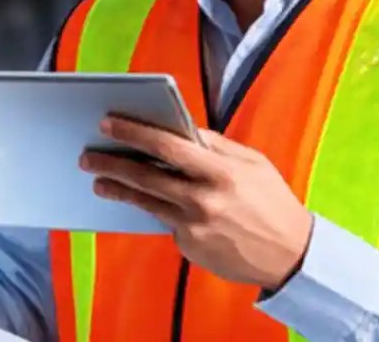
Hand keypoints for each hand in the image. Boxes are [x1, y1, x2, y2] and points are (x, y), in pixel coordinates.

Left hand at [80, 117, 313, 290]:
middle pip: (146, 175)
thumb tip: (182, 128)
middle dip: (113, 162)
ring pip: (146, 201)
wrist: (290, 255)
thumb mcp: (252, 163)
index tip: (109, 123)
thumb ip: (216, 145)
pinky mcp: (189, 245)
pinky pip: (165, 221)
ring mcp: (194, 225)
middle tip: (88, 155)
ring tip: (99, 180)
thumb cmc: (272, 202)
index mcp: (221, 171)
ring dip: (118, 188)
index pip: (167, 144)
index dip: (134, 132)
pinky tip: (140, 201)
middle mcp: (204, 198)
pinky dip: (154, 209)